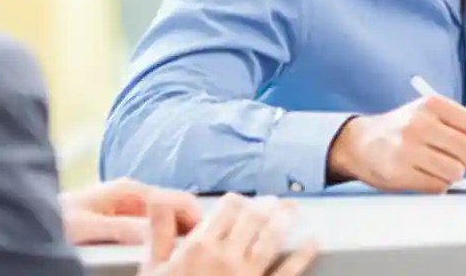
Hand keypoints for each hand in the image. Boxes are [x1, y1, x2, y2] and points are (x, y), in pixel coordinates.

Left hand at [60, 178, 200, 245]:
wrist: (29, 218)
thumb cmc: (55, 219)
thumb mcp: (88, 226)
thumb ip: (123, 227)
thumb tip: (156, 232)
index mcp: (130, 190)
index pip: (178, 199)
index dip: (194, 219)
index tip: (201, 240)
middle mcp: (132, 195)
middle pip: (174, 209)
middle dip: (185, 227)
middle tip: (188, 252)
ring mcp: (127, 208)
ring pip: (163, 219)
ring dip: (173, 233)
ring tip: (174, 253)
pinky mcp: (122, 220)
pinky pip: (150, 228)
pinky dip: (159, 237)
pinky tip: (157, 252)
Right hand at [139, 193, 317, 275]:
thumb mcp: (153, 268)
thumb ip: (159, 231)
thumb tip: (157, 197)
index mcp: (199, 246)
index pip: (226, 208)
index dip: (236, 200)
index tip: (239, 200)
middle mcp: (226, 257)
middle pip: (252, 219)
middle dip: (264, 205)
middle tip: (272, 200)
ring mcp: (247, 275)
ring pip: (271, 238)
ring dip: (284, 220)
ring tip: (292, 208)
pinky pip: (287, 272)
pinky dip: (303, 255)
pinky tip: (312, 242)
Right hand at [327, 94, 465, 192]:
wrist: (361, 142)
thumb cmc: (402, 129)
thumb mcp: (429, 113)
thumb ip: (460, 123)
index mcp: (431, 105)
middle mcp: (419, 124)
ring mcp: (407, 149)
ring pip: (454, 172)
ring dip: (454, 176)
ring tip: (443, 170)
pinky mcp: (398, 172)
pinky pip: (437, 186)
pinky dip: (439, 185)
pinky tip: (428, 176)